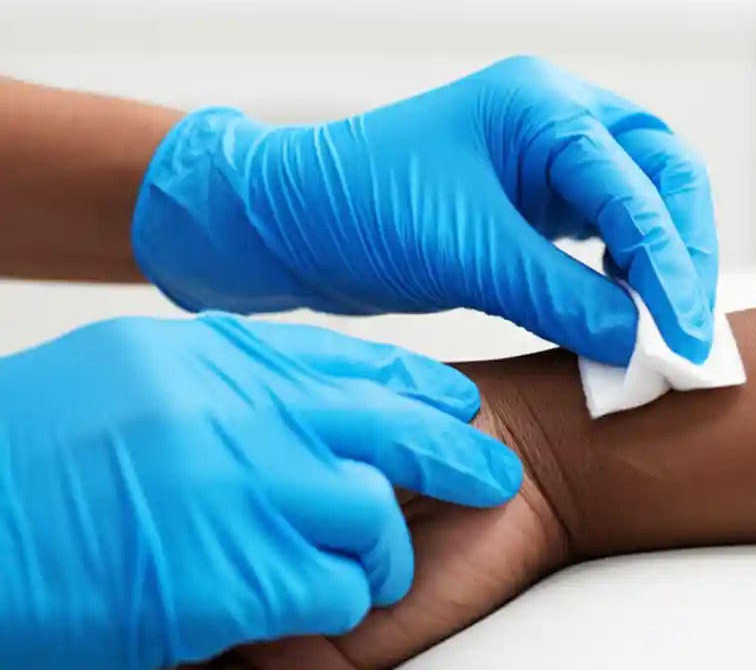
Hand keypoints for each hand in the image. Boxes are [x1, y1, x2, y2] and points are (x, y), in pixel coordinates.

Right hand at [0, 315, 521, 668]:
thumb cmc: (32, 450)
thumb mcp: (139, 377)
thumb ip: (228, 381)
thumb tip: (298, 392)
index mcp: (221, 360)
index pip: (357, 364)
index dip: (419, 387)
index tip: (456, 404)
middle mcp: (245, 415)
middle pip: (397, 428)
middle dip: (459, 456)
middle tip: (497, 476)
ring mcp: (246, 493)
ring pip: (375, 522)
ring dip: (381, 554)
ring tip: (364, 570)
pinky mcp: (237, 578)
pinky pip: (335, 593)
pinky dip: (334, 604)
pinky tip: (305, 607)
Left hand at [135, 56, 717, 364]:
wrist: (286, 224)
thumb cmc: (354, 208)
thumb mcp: (464, 254)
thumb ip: (560, 297)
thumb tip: (636, 343)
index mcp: (541, 107)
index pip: (635, 185)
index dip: (668, 265)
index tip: (683, 336)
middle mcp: (558, 122)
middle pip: (666, 177)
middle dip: (685, 254)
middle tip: (691, 333)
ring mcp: (551, 160)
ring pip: (645, 204)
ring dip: (664, 264)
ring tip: (668, 331)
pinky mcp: (538, 202)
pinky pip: (609, 234)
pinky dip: (629, 275)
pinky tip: (629, 315)